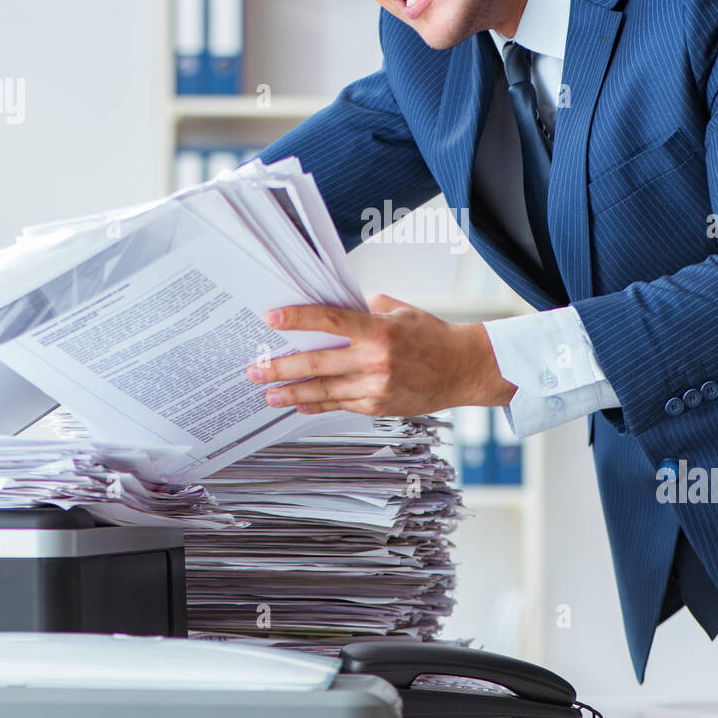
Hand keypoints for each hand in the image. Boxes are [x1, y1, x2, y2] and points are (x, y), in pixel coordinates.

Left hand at [245, 293, 517, 416]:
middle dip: (281, 368)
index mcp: (379, 331)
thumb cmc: (431, 335)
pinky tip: (299, 402)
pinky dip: (317, 404)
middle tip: (255, 369)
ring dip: (291, 393)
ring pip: (324, 391)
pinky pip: (340, 405)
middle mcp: (375, 361)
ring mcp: (376, 388)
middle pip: (317, 365)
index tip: (271, 319)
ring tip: (268, 394)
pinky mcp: (378, 407)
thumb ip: (364, 309)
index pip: (329, 322)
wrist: (463, 369)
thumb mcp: (399, 311)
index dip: (297, 320)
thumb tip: (332, 311)